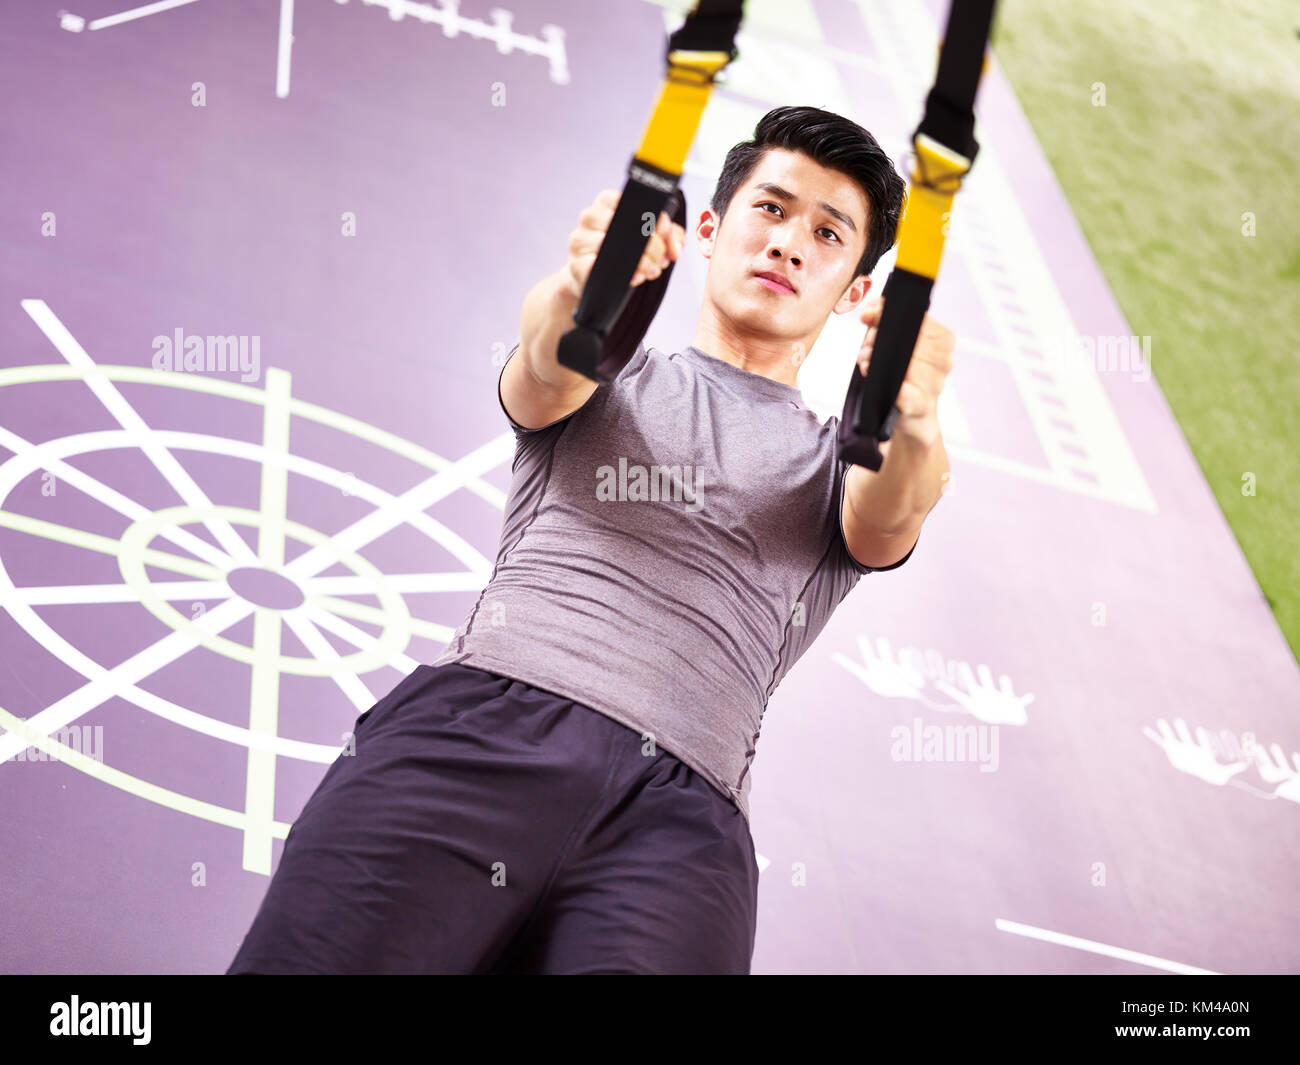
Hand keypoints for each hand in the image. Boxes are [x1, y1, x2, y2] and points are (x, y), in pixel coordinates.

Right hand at [562, 188, 686, 302]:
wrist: (594, 282)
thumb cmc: (624, 254)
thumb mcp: (651, 241)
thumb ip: (670, 236)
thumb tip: (675, 246)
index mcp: (608, 203)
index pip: (631, 200)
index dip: (653, 219)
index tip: (664, 233)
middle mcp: (590, 216)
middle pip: (625, 224)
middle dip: (652, 245)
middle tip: (661, 259)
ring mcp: (580, 240)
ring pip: (612, 245)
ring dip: (639, 262)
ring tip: (649, 270)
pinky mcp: (576, 264)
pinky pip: (596, 265)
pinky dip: (620, 274)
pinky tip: (633, 277)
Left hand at [856, 295, 954, 448]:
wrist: (910, 418)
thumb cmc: (900, 376)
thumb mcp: (895, 343)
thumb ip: (885, 320)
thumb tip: (870, 310)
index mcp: (944, 340)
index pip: (917, 317)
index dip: (886, 314)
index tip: (868, 316)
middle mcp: (945, 360)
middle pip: (909, 339)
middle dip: (878, 338)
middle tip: (865, 346)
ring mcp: (936, 384)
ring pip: (904, 363)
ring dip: (875, 360)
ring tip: (865, 361)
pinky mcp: (922, 405)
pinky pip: (903, 391)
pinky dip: (884, 382)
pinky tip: (873, 376)